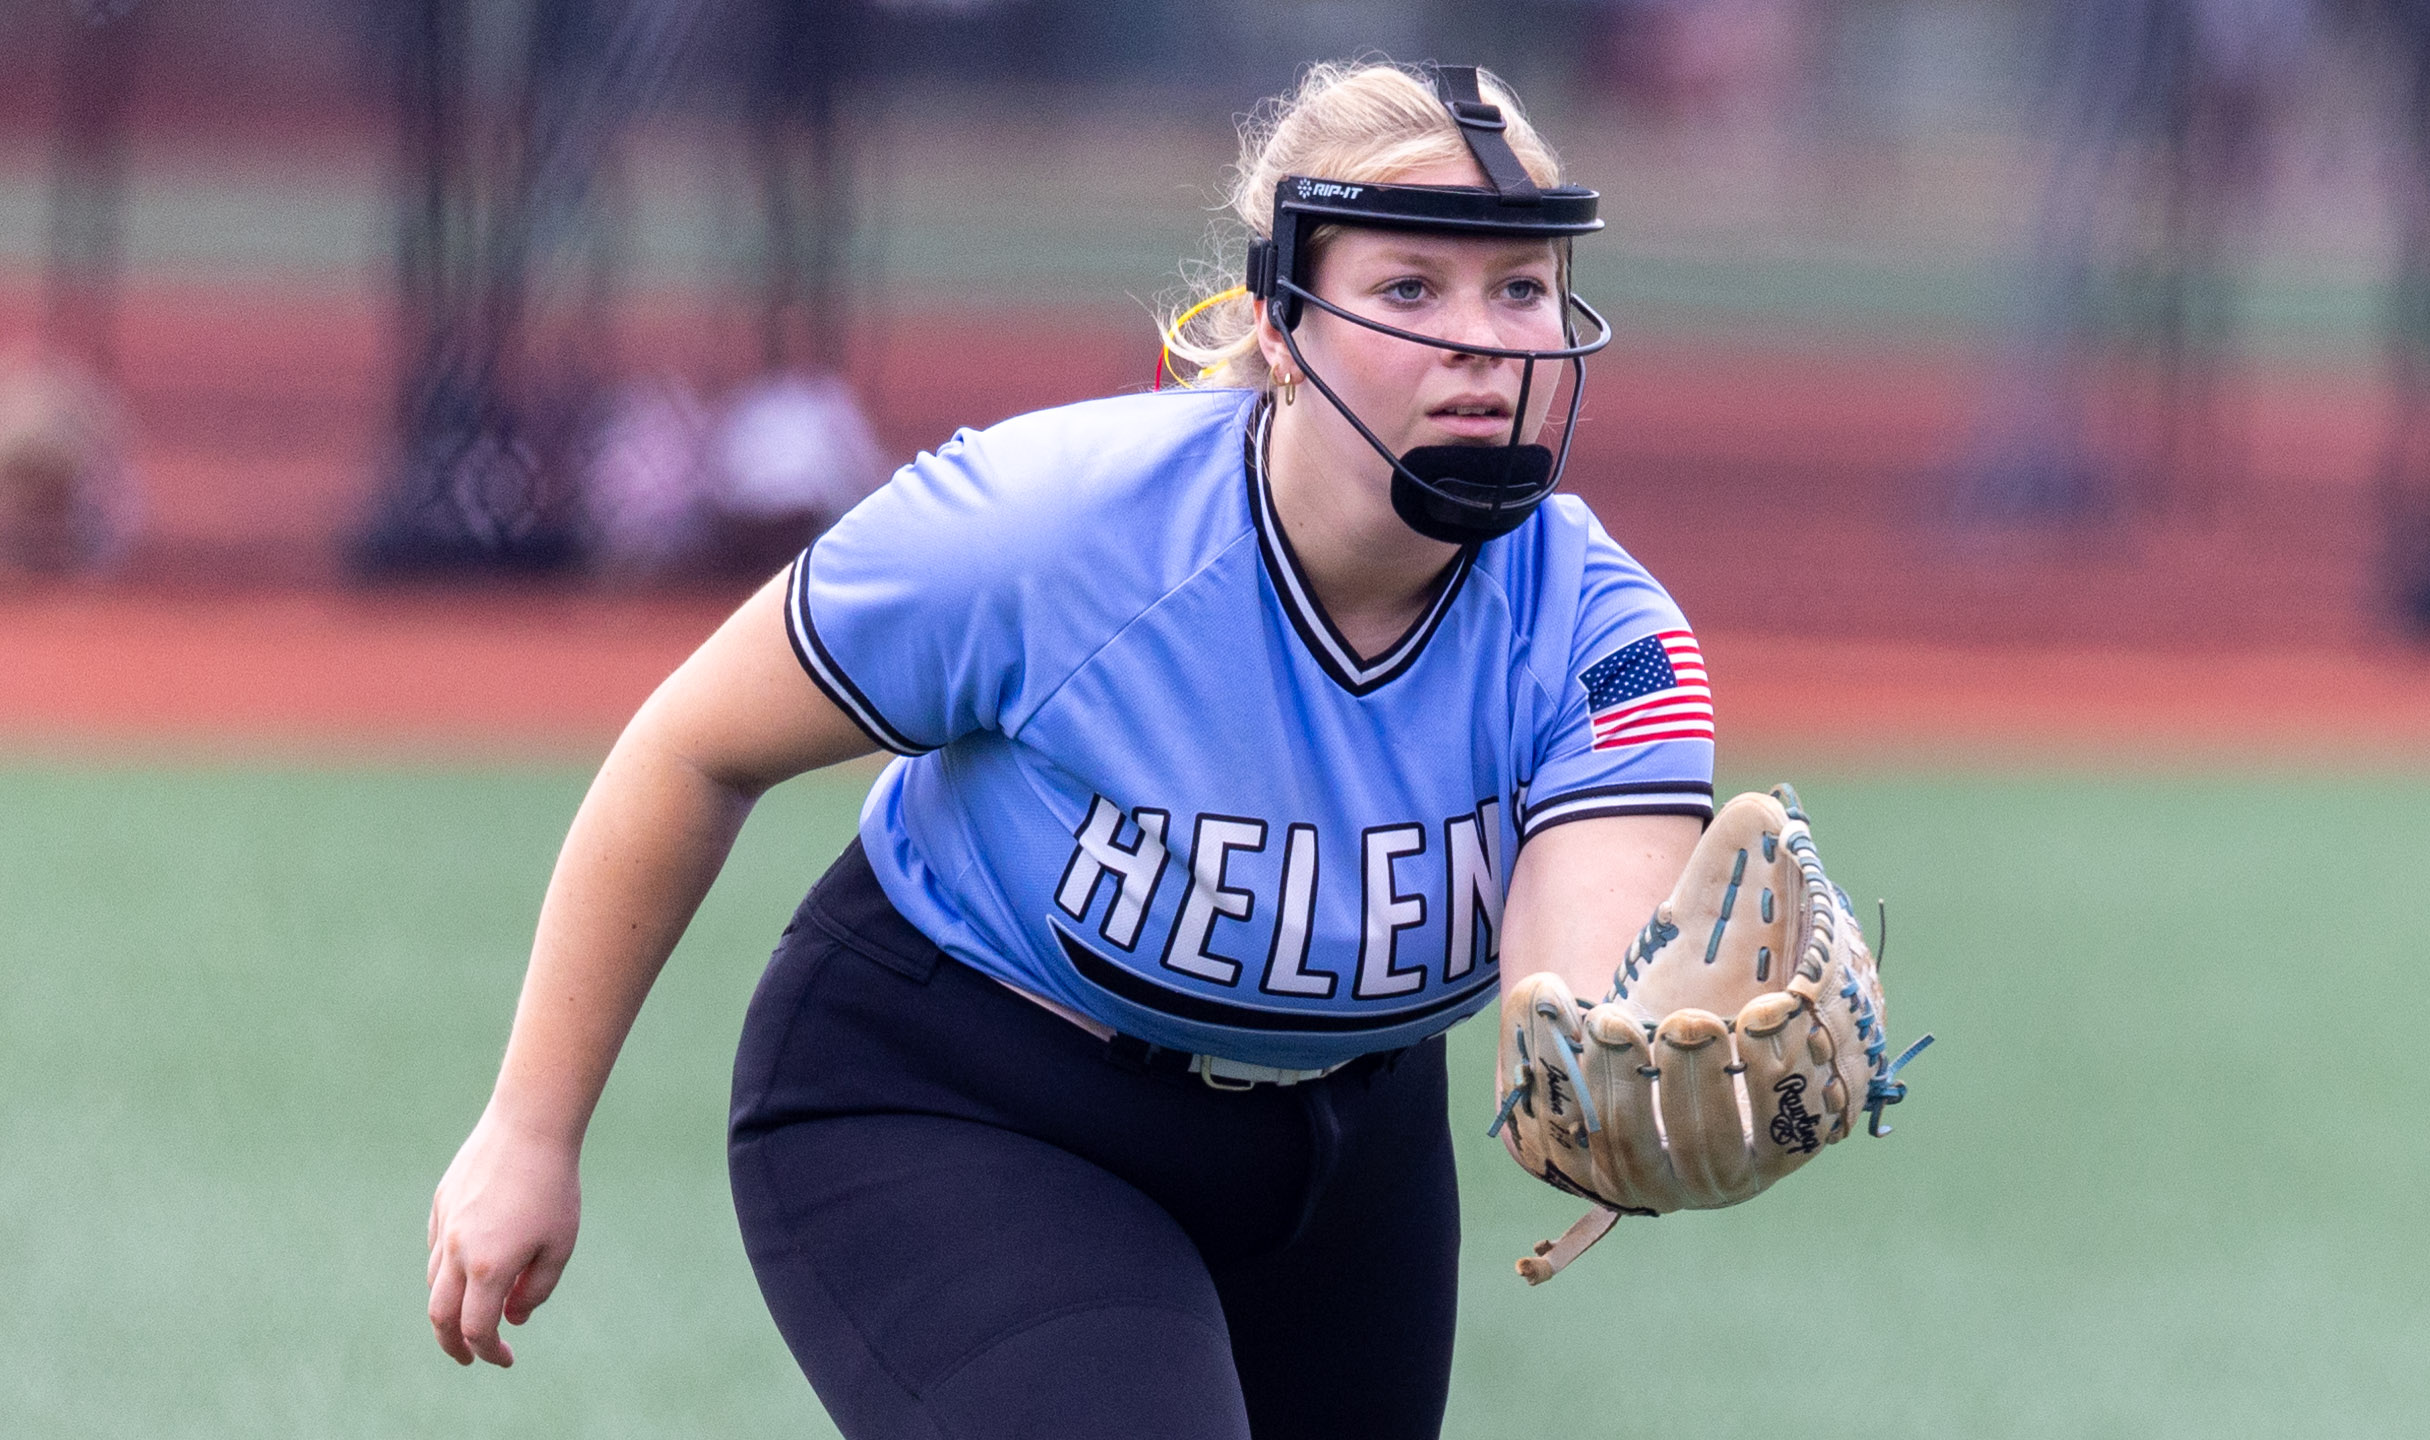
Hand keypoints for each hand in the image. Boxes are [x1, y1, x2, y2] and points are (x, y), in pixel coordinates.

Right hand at [426, 1111, 581, 1366]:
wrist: (529, 1127)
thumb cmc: (553, 1188)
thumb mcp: (559, 1246)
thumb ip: (535, 1290)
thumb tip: (511, 1318)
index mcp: (488, 1268)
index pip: (476, 1329)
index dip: (488, 1352)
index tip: (505, 1359)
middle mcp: (457, 1251)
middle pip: (439, 1316)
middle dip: (452, 1344)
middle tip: (468, 1357)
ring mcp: (444, 1226)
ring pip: (435, 1281)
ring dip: (450, 1304)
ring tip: (475, 1310)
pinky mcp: (441, 1204)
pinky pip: (437, 1249)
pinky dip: (447, 1270)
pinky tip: (470, 1267)